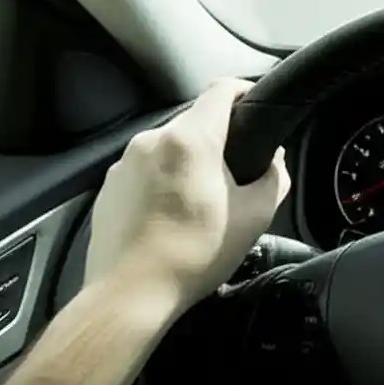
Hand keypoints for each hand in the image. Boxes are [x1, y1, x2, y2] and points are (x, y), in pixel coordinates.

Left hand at [84, 78, 290, 313]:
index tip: (255, 108)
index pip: (221, 89)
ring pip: (169, 148)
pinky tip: (169, 216)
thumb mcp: (255, 217)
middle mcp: (152, 140)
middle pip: (195, 122)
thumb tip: (274, 160)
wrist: (130, 295)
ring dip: (188, 164)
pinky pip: (145, 170)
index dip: (244, 92)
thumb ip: (274, 177)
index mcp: (191, 140)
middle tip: (235, 176)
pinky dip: (162, 182)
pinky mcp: (108, 185)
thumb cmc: (195, 255)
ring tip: (200, 203)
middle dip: (218, 141)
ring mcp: (124, 162)